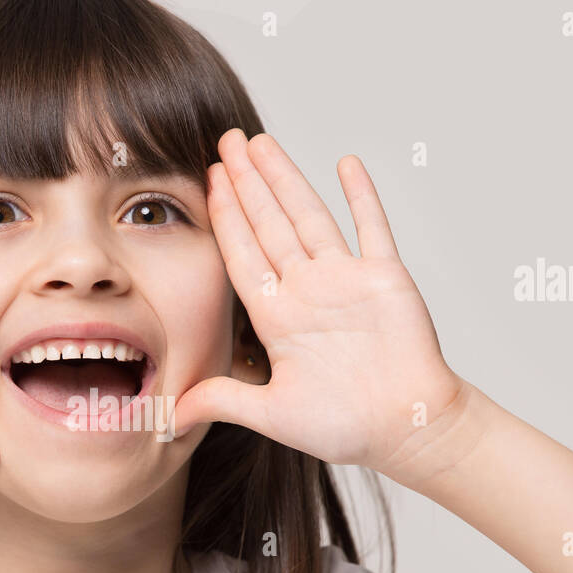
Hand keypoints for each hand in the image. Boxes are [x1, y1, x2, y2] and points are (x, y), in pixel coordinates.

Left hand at [169, 129, 463, 475]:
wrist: (406, 431)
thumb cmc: (346, 427)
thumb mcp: (271, 414)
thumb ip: (221, 402)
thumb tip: (166, 420)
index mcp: (278, 318)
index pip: (243, 255)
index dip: (225, 217)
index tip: (209, 181)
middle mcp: (308, 291)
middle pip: (269, 224)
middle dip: (247, 183)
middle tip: (226, 141)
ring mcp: (346, 281)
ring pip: (310, 216)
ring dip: (287, 178)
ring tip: (263, 142)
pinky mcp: (386, 278)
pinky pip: (372, 227)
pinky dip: (361, 196)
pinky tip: (345, 163)